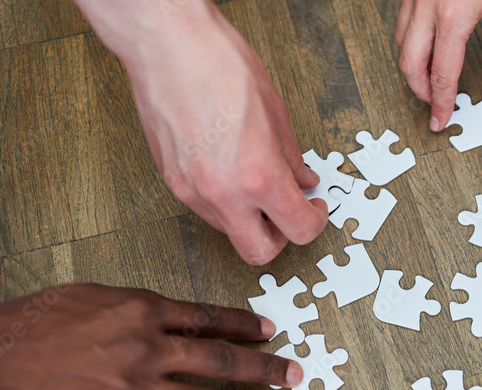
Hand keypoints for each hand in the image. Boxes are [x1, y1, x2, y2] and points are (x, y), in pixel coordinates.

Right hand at [0, 284, 303, 389]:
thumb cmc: (37, 319)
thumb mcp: (96, 295)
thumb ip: (142, 307)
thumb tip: (181, 318)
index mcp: (143, 308)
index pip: (210, 318)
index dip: (246, 326)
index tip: (272, 333)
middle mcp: (147, 346)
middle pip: (221, 361)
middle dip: (265, 370)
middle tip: (294, 376)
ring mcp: (135, 388)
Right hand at [76, 0, 327, 264]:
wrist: (166, 44)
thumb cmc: (218, 65)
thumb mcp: (276, 113)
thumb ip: (292, 158)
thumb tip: (303, 181)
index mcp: (258, 176)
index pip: (299, 229)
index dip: (315, 221)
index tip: (315, 208)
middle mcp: (223, 193)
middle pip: (259, 253)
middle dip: (280, 238)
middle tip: (288, 212)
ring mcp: (193, 192)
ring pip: (230, 232)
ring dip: (250, 219)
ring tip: (257, 184)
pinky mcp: (172, 183)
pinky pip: (207, 211)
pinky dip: (225, 203)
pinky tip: (231, 174)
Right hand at [395, 0, 481, 131]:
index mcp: (453, 15)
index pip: (442, 75)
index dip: (441, 103)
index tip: (440, 120)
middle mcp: (427, 5)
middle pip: (411, 64)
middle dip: (420, 89)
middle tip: (434, 101)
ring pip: (401, 41)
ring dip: (413, 63)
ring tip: (432, 75)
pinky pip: (403, 20)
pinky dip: (411, 39)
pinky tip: (427, 45)